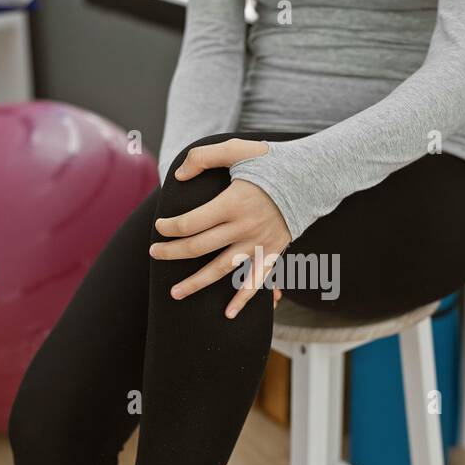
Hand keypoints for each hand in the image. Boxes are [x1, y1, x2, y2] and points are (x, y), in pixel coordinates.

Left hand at [150, 139, 289, 318]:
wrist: (311, 176)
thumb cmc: (271, 161)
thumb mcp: (237, 149)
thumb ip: (203, 157)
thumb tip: (177, 175)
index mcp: (232, 203)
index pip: (190, 223)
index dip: (169, 228)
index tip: (159, 227)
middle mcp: (244, 227)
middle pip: (199, 247)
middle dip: (171, 252)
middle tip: (153, 255)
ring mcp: (258, 243)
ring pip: (221, 269)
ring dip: (196, 283)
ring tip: (175, 294)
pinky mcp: (272, 252)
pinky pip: (256, 281)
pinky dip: (243, 299)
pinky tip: (229, 314)